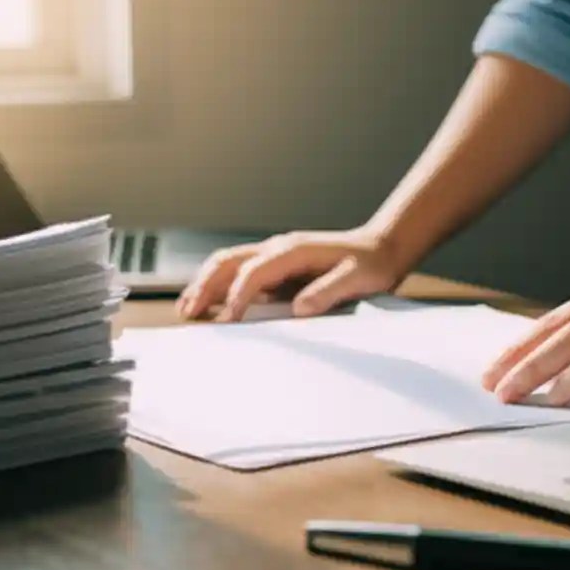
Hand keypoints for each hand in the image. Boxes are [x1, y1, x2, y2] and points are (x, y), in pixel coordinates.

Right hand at [176, 228, 408, 320]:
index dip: (238, 296)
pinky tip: (210, 307)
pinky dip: (219, 289)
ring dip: (204, 285)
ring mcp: (274, 258)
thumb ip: (328, 290)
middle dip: (204, 286)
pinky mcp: (276, 270)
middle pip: (228, 262)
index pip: (253, 271)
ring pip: (227, 265)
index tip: (229, 321)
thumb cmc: (371, 263)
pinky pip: (239, 275)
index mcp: (292, 250)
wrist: (381, 249)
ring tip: (187, 310)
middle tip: (188, 313)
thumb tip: (299, 308)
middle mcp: (277, 249)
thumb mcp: (358, 277)